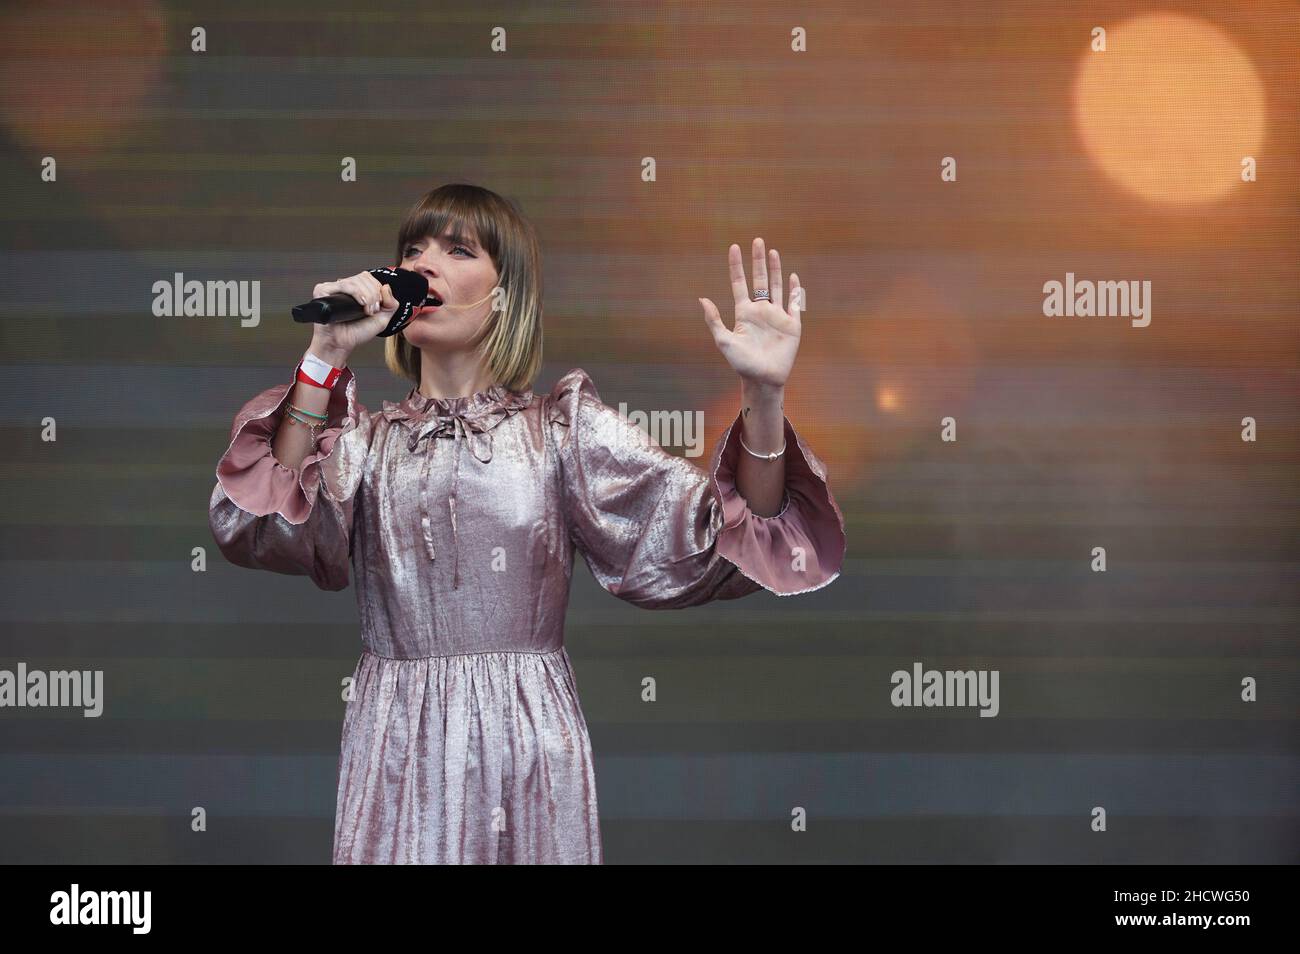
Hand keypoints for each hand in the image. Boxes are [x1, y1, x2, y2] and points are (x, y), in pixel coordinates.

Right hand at [308, 271, 397, 363]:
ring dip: (367, 296)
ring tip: (365, 311)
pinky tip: (360, 304)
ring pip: (355, 281)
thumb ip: (391, 304)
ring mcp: (333, 288)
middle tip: (371, 311)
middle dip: (373, 295)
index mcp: (356, 290)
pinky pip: (343, 284)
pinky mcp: (323, 291)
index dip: (377, 290)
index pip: (369, 278)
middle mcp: (344, 287)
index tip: (377, 307)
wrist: (341, 344)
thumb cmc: (356, 332)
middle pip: (364, 277)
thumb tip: (386, 286)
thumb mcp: (382, 319)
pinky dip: (356, 292)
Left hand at [698, 238, 802, 389]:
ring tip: (772, 251)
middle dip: (758, 260)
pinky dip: (795, 290)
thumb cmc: (742, 364)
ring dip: (775, 269)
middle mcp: (761, 311)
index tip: (734, 247)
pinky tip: (793, 276)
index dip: (736, 266)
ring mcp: (777, 316)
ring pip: (776, 287)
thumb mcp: (724, 341)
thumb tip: (701, 299)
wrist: (763, 380)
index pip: (740, 284)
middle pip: (759, 279)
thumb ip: (714, 320)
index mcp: (744, 313)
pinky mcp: (792, 325)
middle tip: (757, 240)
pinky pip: (795, 303)